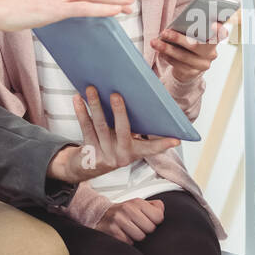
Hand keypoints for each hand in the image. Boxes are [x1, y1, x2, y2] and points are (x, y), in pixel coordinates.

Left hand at [47, 86, 180, 183]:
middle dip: (119, 112)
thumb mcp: (126, 141)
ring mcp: (105, 155)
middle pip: (122, 131)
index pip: (151, 148)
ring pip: (100, 126)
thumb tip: (136, 98)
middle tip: (116, 95)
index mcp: (135, 152)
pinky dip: (81, 112)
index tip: (176, 139)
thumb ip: (134, 128)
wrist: (88, 166)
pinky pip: (85, 128)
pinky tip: (78, 98)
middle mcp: (121, 156)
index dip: (163, 144)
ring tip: (92, 88)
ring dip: (96, 106)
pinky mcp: (89, 152)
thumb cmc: (113, 145)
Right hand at [95, 198, 164, 243]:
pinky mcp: (112, 231)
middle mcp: (128, 209)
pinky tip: (123, 234)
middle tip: (138, 227)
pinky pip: (129, 242)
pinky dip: (127, 241)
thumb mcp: (138, 204)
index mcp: (137, 202)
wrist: (100, 214)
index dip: (156, 222)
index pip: (158, 216)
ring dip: (136, 237)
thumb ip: (154, 206)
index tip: (149, 221)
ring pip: (140, 237)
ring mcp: (119, 220)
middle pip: (150, 228)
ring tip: (130, 230)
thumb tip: (162, 211)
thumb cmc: (123, 212)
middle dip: (146, 230)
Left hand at [151, 20, 226, 81]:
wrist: (188, 66)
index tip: (214, 24)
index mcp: (215, 40)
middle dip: (178, 39)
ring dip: (167, 48)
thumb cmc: (190, 42)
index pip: (221, 34)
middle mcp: (212, 53)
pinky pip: (178, 64)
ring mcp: (203, 64)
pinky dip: (168, 57)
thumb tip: (179, 24)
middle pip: (197, 46)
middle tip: (164, 32)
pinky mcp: (193, 73)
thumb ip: (192, 29)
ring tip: (155, 42)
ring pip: (184, 56)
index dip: (220, 30)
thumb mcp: (193, 35)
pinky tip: (160, 52)